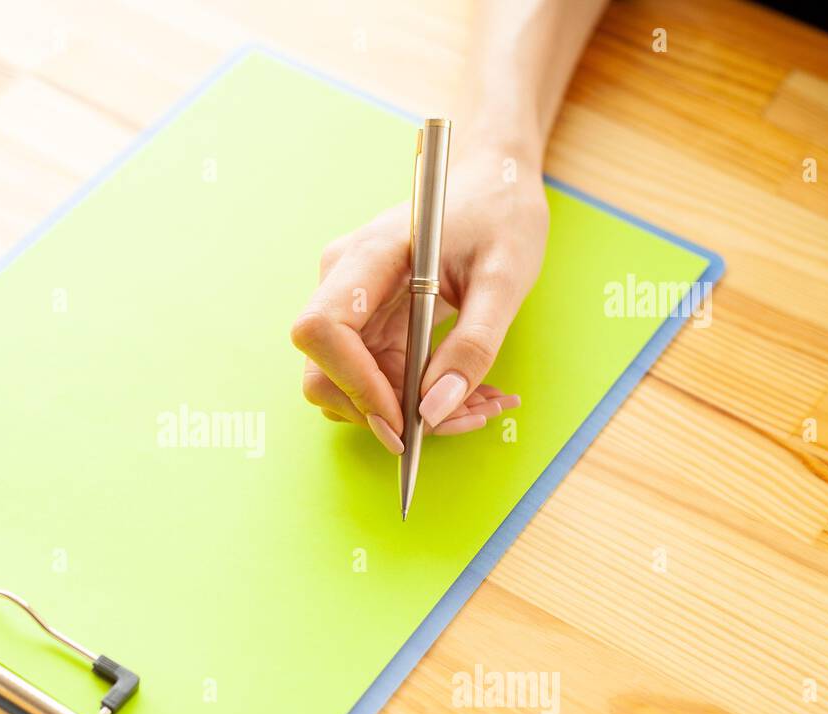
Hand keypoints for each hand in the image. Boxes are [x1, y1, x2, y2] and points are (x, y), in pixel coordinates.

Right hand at [289, 144, 548, 452]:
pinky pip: (376, 378)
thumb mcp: (505, 278)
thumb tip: (434, 412)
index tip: (405, 420)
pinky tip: (467, 391)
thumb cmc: (499, 213)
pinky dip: (416, 399)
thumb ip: (472, 346)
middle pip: (324, 370)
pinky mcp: (367, 322)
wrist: (493, 181)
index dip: (353, 383)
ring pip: (350, 386)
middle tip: (459, 419)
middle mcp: (343, 281)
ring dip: (407, 413)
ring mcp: (350, 304)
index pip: (322, 329)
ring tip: (479, 403)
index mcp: (368, 257)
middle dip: (384, 413)